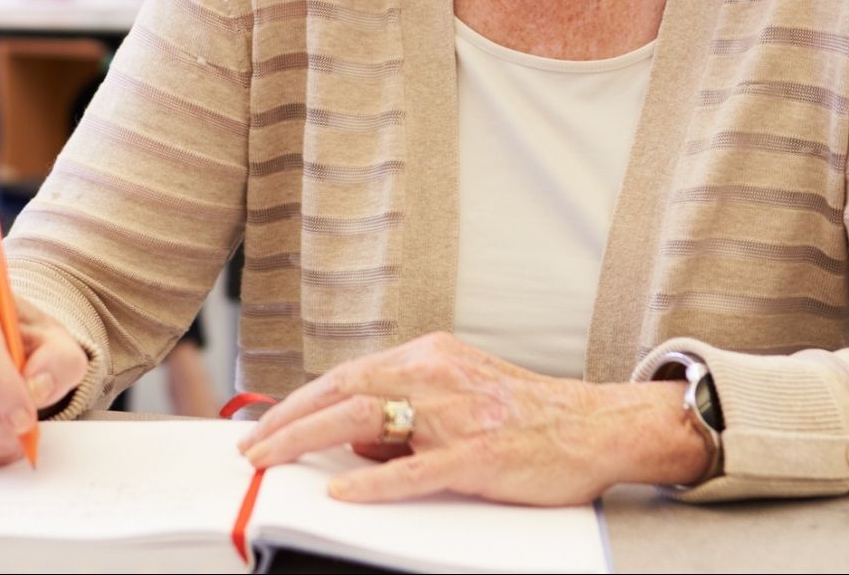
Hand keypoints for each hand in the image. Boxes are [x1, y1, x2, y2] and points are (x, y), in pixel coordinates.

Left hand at [238, 332, 707, 504]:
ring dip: (308, 441)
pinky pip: (415, 468)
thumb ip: (408, 407)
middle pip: (343, 390)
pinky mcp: (479, 454)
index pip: (347, 374)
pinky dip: (373, 480)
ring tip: (272, 462)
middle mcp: (437, 375)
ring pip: (365, 420)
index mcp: (430, 357)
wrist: (597, 426)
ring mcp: (457, 415)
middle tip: (250, 447)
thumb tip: (355, 439)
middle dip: (287, 420)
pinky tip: (342, 490)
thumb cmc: (528, 414)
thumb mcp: (460, 390)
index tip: (265, 422)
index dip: (299, 400)